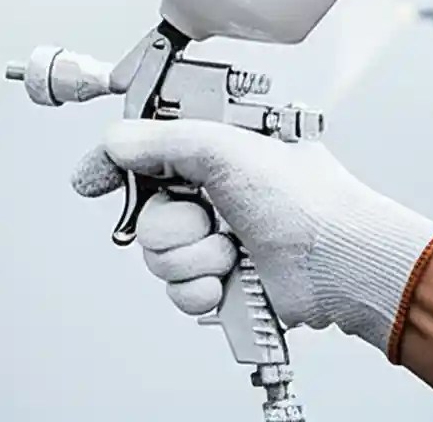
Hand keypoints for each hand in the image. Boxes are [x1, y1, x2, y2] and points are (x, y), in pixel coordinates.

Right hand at [72, 119, 432, 352]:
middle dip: (172, 224)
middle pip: (145, 212)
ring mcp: (215, 238)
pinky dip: (202, 289)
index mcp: (215, 150)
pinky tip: (230, 280)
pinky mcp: (221, 281)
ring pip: (157, 256)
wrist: (340, 264)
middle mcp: (212, 193)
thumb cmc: (306, 201)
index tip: (92, 180)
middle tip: (205, 218)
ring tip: (231, 249)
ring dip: (193, 258)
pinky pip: (178, 292)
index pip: (146, 150)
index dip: (116, 164)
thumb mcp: (227, 149)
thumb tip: (116, 142)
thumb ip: (162, 140)